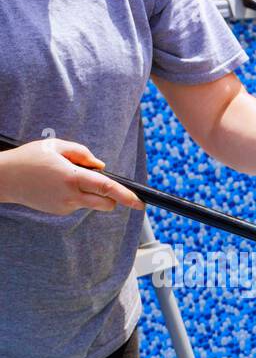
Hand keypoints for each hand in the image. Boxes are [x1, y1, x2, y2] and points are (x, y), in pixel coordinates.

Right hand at [0, 138, 143, 214]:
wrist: (4, 178)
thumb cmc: (29, 158)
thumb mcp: (55, 146)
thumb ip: (82, 153)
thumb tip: (101, 166)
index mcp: (72, 177)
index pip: (107, 188)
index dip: (127, 196)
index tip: (140, 203)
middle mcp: (71, 195)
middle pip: (107, 204)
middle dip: (113, 197)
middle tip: (103, 184)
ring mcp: (66, 206)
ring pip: (92, 203)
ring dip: (91, 194)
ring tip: (67, 179)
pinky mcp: (60, 212)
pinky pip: (78, 204)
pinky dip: (76, 196)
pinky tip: (57, 187)